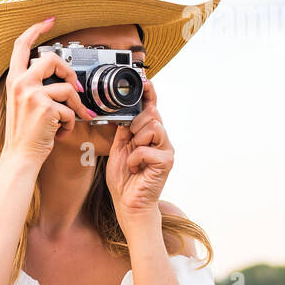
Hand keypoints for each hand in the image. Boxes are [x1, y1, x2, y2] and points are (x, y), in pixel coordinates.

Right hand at [0, 18, 94, 165]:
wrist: (20, 157)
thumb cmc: (24, 135)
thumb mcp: (22, 104)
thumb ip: (34, 87)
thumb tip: (61, 80)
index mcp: (14, 81)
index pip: (21, 46)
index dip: (35, 30)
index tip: (48, 21)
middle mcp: (20, 84)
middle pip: (51, 58)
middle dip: (68, 71)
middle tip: (74, 87)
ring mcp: (32, 94)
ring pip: (67, 87)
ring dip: (74, 106)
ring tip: (69, 120)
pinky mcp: (46, 108)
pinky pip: (70, 109)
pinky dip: (70, 123)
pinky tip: (60, 132)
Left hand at [106, 80, 171, 226]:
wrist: (128, 203)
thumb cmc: (125, 179)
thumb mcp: (118, 149)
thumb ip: (123, 131)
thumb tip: (123, 114)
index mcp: (149, 135)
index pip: (151, 109)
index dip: (149, 94)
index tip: (145, 81)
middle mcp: (161, 140)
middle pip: (151, 114)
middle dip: (135, 124)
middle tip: (130, 141)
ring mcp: (165, 150)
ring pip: (152, 127)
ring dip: (136, 140)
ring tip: (133, 156)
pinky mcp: (166, 161)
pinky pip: (147, 148)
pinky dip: (136, 157)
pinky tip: (136, 167)